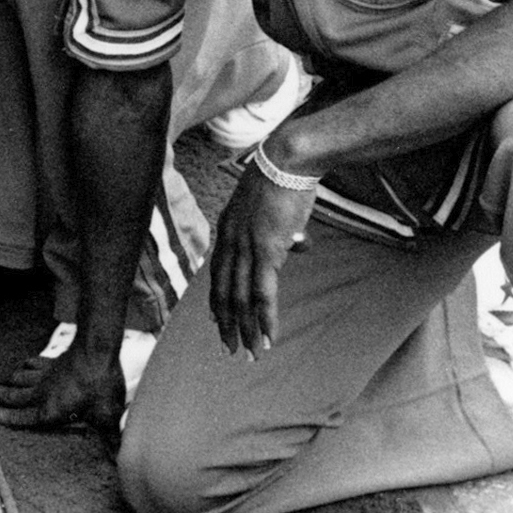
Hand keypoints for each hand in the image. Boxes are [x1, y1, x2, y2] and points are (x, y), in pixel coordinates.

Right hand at [0, 346, 125, 442]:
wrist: (97, 352)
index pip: (17, 417)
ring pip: (18, 379)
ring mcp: (45, 377)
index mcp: (48, 411)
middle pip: (11, 396)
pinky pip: (32, 365)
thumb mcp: (105, 416)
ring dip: (4, 381)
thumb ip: (108, 438)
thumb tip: (118, 461)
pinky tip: (20, 366)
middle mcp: (41, 394)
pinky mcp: (52, 363)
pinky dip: (23, 366)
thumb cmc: (99, 386)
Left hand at [207, 152, 316, 356]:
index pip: (216, 274)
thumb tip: (296, 245)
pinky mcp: (266, 251)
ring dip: (245, 329)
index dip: (216, 301)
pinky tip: (267, 337)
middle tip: (230, 349)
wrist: (287, 160)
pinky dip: (264, 318)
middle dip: (227, 324)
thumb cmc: (283, 181)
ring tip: (248, 352)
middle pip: (224, 292)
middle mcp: (229, 242)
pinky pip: (263, 293)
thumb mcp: (272, 210)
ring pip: (241, 299)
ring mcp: (246, 247)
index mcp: (226, 231)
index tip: (216, 322)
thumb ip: (278, 232)